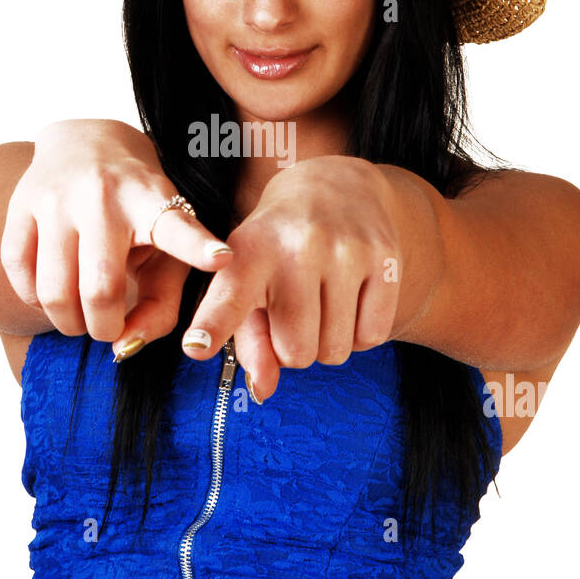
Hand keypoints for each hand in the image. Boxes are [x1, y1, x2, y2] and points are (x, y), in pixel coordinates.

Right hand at [0, 119, 232, 345]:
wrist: (85, 142)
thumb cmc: (135, 212)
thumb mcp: (164, 247)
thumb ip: (163, 302)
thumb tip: (125, 346)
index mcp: (152, 201)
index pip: (176, 226)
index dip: (198, 247)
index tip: (222, 258)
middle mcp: (103, 194)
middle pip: (100, 289)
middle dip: (104, 327)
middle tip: (107, 327)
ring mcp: (57, 198)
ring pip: (54, 292)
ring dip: (68, 322)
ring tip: (80, 316)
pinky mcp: (20, 204)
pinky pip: (21, 278)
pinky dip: (36, 300)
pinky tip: (54, 289)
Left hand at [180, 156, 405, 400]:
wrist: (335, 188)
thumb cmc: (278, 248)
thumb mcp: (249, 282)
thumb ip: (248, 339)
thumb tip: (263, 390)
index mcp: (249, 252)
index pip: (230, 297)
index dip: (213, 326)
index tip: (194, 346)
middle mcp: (297, 246)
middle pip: (296, 352)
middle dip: (294, 347)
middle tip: (294, 311)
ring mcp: (345, 250)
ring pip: (335, 350)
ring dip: (327, 342)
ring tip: (321, 301)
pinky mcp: (385, 257)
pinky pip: (372, 336)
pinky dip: (360, 332)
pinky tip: (350, 299)